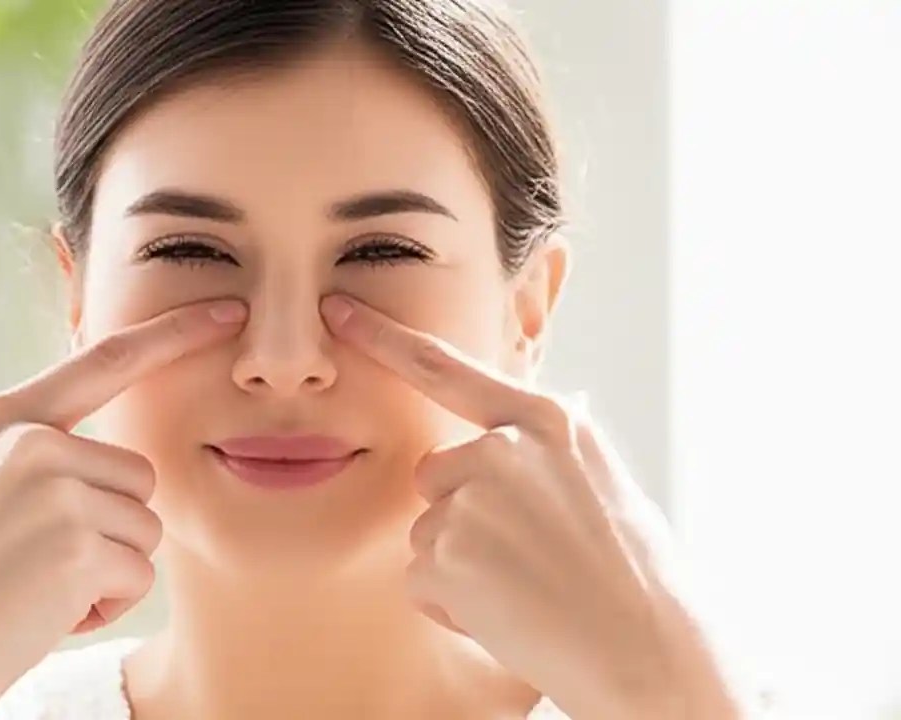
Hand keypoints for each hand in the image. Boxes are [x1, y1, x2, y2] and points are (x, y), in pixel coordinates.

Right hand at [0, 298, 247, 719]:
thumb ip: (45, 446)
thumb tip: (122, 443)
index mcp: (5, 416)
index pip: (106, 358)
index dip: (174, 332)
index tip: (229, 309)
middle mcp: (29, 439)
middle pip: (140, 474)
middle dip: (112, 527)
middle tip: (42, 561)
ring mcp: (53, 488)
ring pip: (146, 525)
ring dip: (111, 567)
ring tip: (42, 585)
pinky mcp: (77, 543)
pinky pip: (141, 572)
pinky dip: (108, 602)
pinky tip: (50, 612)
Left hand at [320, 293, 745, 719]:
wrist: (647, 648)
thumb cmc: (632, 570)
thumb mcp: (604, 478)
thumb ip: (555, 444)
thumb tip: (564, 402)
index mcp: (545, 421)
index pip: (446, 368)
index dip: (383, 338)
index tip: (336, 310)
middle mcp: (502, 449)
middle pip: (435, 475)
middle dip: (464, 516)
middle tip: (528, 558)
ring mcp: (470, 500)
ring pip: (428, 533)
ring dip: (461, 567)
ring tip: (527, 588)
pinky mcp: (445, 556)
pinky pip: (421, 581)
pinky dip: (453, 606)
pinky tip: (507, 614)